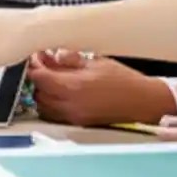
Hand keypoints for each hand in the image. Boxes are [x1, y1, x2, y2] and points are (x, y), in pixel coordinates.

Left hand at [30, 54, 176, 126]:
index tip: (36, 56)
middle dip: (37, 78)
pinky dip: (51, 103)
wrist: (142, 101)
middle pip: (38, 93)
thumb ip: (70, 59)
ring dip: (42, 91)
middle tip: (43, 63)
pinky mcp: (78, 122)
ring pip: (44, 106)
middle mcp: (70, 105)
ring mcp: (74, 116)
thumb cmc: (123, 80)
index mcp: (73, 87)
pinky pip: (55, 113)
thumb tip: (53, 54)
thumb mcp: (95, 61)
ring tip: (51, 76)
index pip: (40, 78)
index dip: (34, 65)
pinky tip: (60, 91)